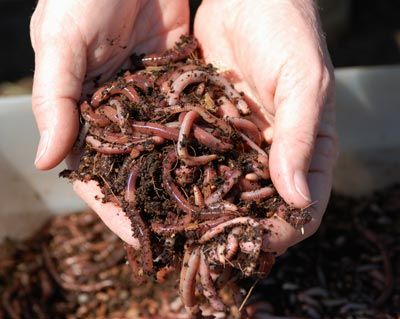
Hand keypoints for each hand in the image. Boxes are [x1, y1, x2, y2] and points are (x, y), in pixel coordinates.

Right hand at [30, 0, 188, 246]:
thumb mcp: (60, 41)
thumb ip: (56, 99)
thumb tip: (46, 160)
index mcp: (82, 113)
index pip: (94, 173)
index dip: (112, 207)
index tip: (136, 239)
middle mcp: (117, 115)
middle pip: (136, 171)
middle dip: (156, 205)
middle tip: (183, 238)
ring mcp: (149, 102)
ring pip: (167, 152)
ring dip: (185, 181)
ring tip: (209, 213)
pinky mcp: (177, 84)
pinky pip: (191, 120)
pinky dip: (205, 143)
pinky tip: (225, 167)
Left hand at [194, 0, 336, 253]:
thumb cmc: (287, 32)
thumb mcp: (303, 80)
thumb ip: (300, 136)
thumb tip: (297, 199)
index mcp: (305, 147)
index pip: (303, 203)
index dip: (284, 228)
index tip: (257, 244)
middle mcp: (271, 153)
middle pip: (259, 205)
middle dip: (240, 228)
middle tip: (211, 248)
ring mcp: (237, 143)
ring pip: (225, 189)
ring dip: (208, 210)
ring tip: (183, 230)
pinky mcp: (209, 128)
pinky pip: (198, 160)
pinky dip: (185, 177)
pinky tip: (165, 190)